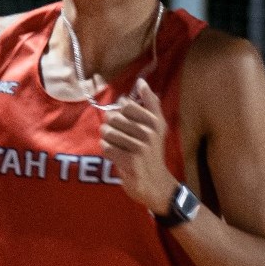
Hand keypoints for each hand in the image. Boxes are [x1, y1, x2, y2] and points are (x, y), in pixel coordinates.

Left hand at [102, 79, 177, 214]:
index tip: (126, 123)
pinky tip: (117, 156)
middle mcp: (150, 132)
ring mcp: (140, 147)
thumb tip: (141, 81)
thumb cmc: (153, 152)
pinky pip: (106, 147)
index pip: (125, 105)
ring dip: (108, 140)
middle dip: (111, 126)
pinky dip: (108, 151)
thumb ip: (151, 103)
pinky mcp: (130, 160)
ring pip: (107, 132)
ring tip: (118, 146)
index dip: (120, 113)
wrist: (156, 184)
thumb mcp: (157, 127)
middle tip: (119, 137)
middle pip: (114, 117)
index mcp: (156, 121)